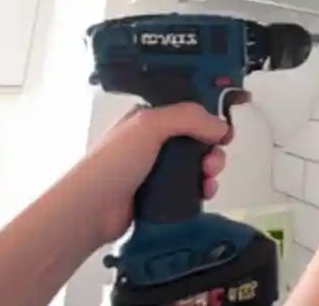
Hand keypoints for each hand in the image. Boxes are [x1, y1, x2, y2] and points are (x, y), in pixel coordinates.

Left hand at [84, 103, 230, 243]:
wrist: (91, 209)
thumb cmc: (116, 162)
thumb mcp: (150, 125)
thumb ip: (189, 118)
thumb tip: (221, 127)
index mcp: (150, 118)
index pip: (188, 109)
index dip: (210, 115)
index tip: (227, 128)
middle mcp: (155, 141)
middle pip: (198, 138)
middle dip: (213, 147)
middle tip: (213, 161)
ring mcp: (158, 169)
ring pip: (197, 163)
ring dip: (211, 169)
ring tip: (208, 178)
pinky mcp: (162, 195)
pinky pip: (191, 187)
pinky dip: (203, 188)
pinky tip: (205, 192)